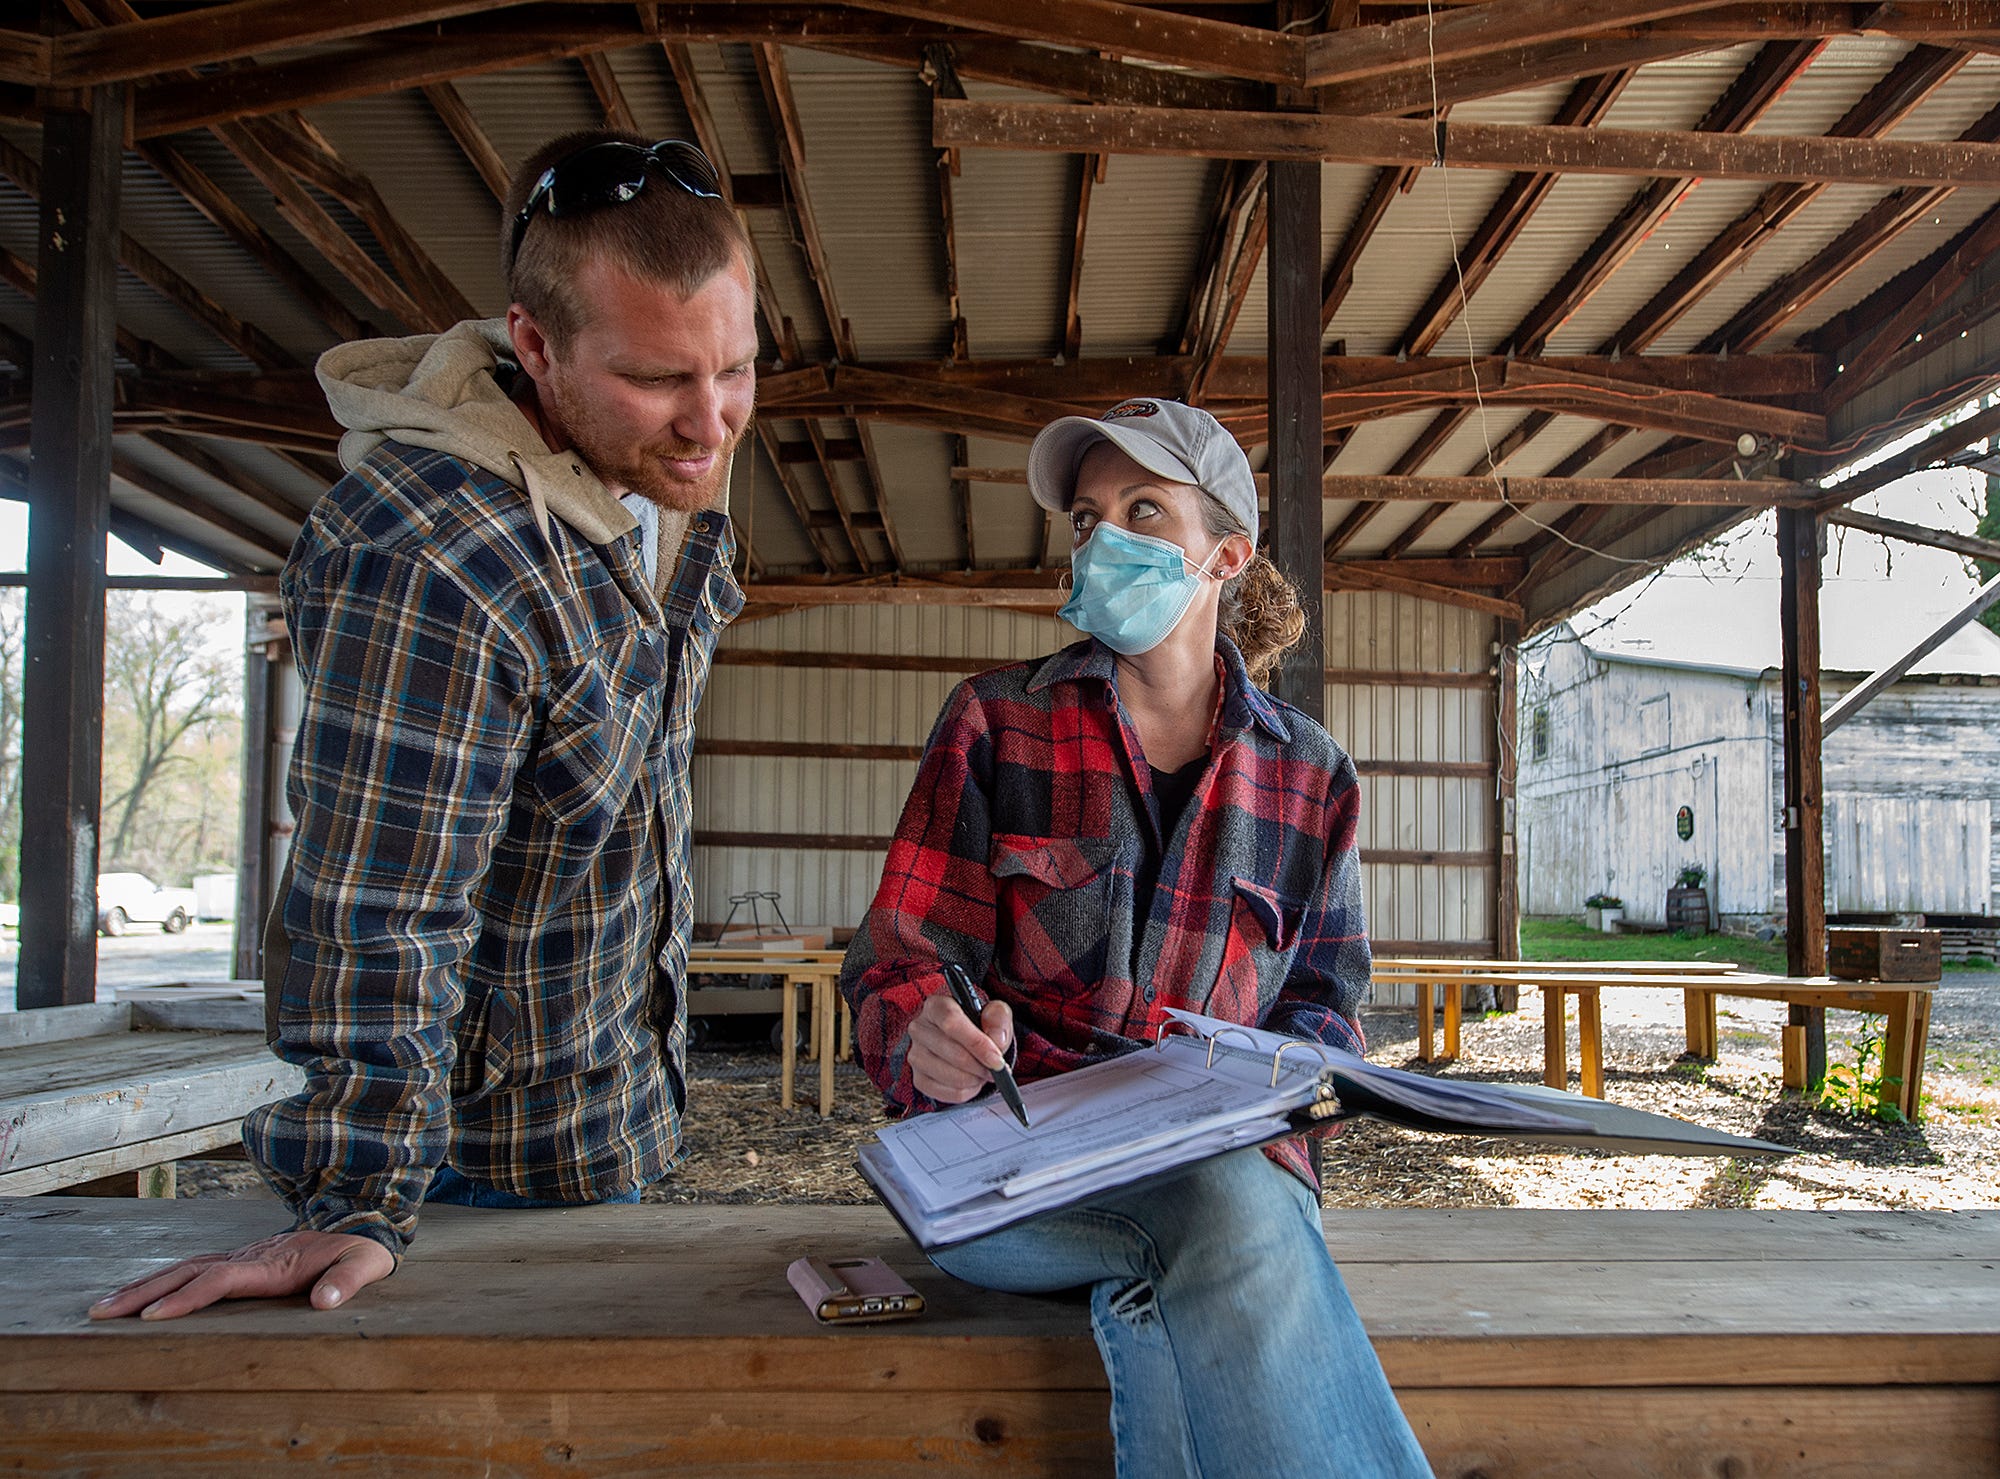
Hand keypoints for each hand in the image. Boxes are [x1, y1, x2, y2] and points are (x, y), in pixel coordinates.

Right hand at [88, 1228, 394, 1321]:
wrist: (358, 1224)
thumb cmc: (359, 1252)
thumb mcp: (365, 1264)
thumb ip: (347, 1282)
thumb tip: (326, 1302)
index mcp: (273, 1264)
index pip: (222, 1280)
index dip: (188, 1297)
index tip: (153, 1316)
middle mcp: (249, 1258)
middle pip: (188, 1272)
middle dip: (143, 1293)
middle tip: (101, 1313)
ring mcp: (240, 1257)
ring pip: (183, 1268)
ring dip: (142, 1287)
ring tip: (102, 1307)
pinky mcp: (237, 1261)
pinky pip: (191, 1269)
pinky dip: (159, 1282)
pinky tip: (134, 1296)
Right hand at [907, 987, 1013, 1103]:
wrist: (963, 1040)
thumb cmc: (977, 1023)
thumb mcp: (993, 1012)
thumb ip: (998, 1019)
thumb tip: (997, 1041)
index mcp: (935, 1007)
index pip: (952, 1023)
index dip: (977, 1044)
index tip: (997, 1059)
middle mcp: (920, 1029)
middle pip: (954, 1054)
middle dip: (982, 1066)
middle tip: (997, 1068)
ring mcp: (916, 1056)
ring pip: (952, 1077)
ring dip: (976, 1079)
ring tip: (983, 1071)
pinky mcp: (919, 1079)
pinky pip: (949, 1093)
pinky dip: (968, 1091)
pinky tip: (972, 1080)